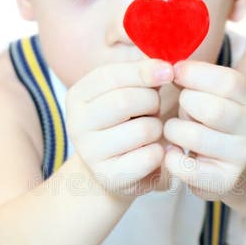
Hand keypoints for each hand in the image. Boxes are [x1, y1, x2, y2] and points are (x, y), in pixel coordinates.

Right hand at [65, 59, 173, 198]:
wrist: (114, 172)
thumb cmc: (125, 124)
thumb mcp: (126, 93)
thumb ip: (140, 76)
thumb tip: (165, 68)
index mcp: (77, 96)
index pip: (111, 75)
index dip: (144, 71)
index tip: (168, 72)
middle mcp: (76, 124)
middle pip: (126, 101)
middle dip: (152, 102)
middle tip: (153, 111)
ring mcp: (90, 153)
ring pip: (143, 130)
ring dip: (157, 129)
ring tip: (149, 133)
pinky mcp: (110, 177)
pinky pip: (150, 156)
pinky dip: (160, 153)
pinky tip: (152, 153)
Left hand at [162, 60, 245, 200]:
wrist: (236, 165)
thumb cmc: (213, 121)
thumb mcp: (212, 93)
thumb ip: (194, 78)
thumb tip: (165, 66)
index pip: (227, 82)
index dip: (195, 74)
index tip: (175, 73)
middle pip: (212, 109)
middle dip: (186, 105)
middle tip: (181, 109)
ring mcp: (241, 156)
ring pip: (195, 137)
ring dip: (174, 130)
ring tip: (175, 132)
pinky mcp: (224, 180)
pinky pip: (188, 168)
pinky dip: (172, 158)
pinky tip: (174, 152)